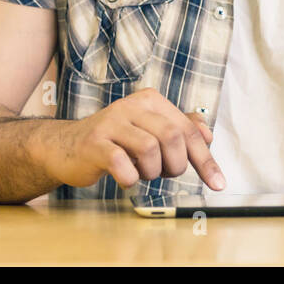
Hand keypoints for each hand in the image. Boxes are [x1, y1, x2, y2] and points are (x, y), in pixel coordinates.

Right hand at [40, 87, 225, 190]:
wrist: (66, 147)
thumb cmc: (114, 141)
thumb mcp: (148, 130)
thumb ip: (179, 128)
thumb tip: (207, 134)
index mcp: (149, 101)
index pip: (188, 129)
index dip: (205, 159)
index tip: (217, 182)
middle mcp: (131, 106)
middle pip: (173, 137)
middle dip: (176, 165)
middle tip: (165, 175)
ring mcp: (111, 123)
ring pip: (150, 150)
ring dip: (152, 172)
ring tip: (141, 172)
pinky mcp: (94, 144)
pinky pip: (123, 165)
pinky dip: (130, 178)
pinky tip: (124, 176)